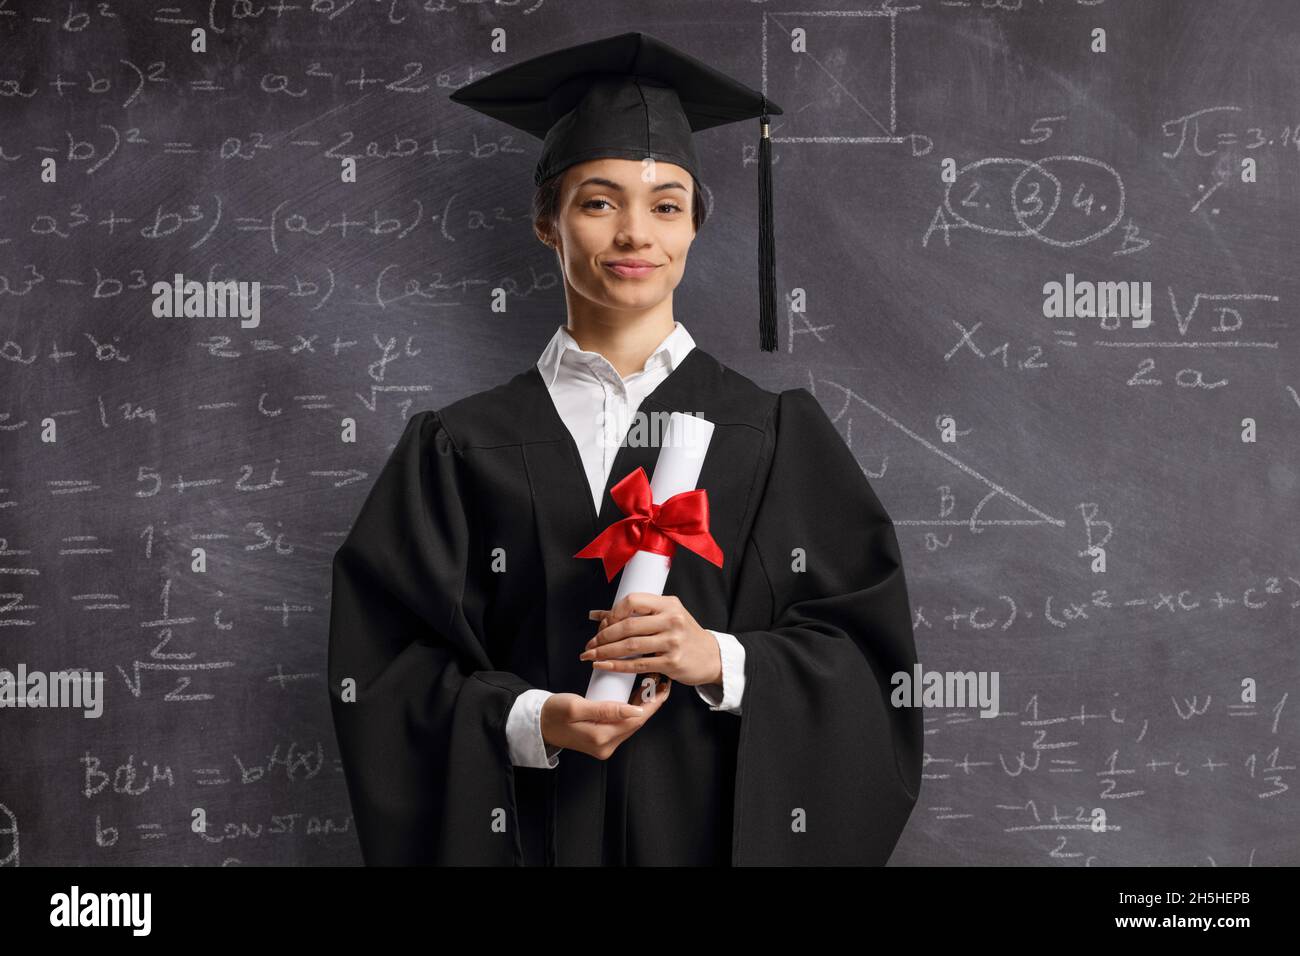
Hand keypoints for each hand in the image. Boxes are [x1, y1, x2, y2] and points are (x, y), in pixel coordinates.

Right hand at [539, 677, 670, 760]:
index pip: (636, 720)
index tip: (662, 685)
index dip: (652, 702)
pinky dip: (631, 709)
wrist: (538, 724)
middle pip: (636, 722)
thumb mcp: (577, 706)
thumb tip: (636, 710)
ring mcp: (604, 746)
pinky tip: (636, 695)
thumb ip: (606, 710)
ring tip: (651, 684)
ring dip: (642, 704)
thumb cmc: (554, 712)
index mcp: (601, 739)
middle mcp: (606, 747)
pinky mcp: (602, 741)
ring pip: (631, 723)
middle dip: (650, 701)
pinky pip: (622, 724)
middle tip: (659, 680)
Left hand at [581, 593, 722, 687]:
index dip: (613, 612)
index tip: (602, 625)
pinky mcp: (672, 662)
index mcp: (668, 604)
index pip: (633, 600)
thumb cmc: (683, 635)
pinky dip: (617, 666)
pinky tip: (603, 666)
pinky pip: (638, 664)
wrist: (711, 657)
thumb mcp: (664, 616)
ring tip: (591, 655)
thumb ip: (632, 614)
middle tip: (590, 644)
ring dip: (605, 652)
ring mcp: (673, 641)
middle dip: (603, 636)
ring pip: (630, 646)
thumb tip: (595, 615)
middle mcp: (672, 620)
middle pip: (628, 626)